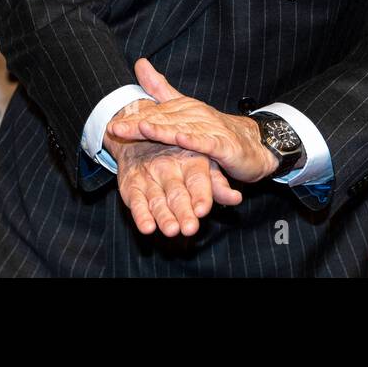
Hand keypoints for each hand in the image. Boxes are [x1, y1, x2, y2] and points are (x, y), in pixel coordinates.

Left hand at [107, 59, 280, 182]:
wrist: (253, 144)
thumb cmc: (215, 129)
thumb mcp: (185, 108)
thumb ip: (161, 87)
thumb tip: (139, 62)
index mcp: (183, 108)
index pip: (154, 113)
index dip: (132, 118)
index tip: (110, 123)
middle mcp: (195, 116)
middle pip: (164, 120)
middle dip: (138, 125)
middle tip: (116, 128)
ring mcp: (210, 130)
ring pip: (183, 129)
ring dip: (163, 130)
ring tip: (142, 128)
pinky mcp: (225, 146)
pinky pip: (208, 143)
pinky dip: (196, 141)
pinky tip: (182, 139)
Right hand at [107, 114, 240, 236]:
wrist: (140, 136)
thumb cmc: (180, 158)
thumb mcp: (202, 165)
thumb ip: (217, 184)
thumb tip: (236, 199)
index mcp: (190, 162)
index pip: (197, 180)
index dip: (200, 195)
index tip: (203, 210)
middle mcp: (169, 167)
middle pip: (177, 192)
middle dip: (183, 210)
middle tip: (190, 228)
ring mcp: (149, 176)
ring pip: (157, 199)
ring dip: (164, 215)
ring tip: (171, 231)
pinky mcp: (131, 185)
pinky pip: (136, 201)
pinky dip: (141, 215)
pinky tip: (147, 227)